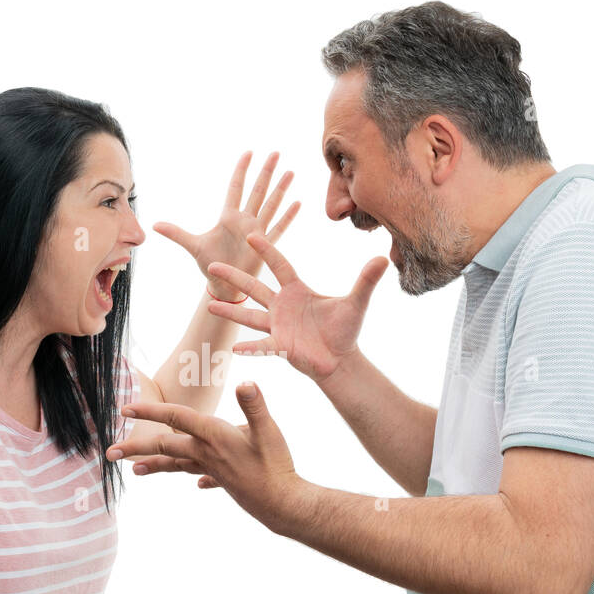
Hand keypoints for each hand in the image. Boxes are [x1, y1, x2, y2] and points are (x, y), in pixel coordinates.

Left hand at [105, 382, 307, 529]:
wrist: (283, 505)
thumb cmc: (276, 466)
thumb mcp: (268, 431)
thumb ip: (254, 406)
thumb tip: (246, 383)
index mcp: (213, 435)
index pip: (175, 417)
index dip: (149, 411)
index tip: (123, 410)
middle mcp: (206, 453)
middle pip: (165, 446)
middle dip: (136, 448)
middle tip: (109, 454)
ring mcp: (213, 469)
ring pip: (178, 464)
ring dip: (156, 464)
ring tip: (135, 470)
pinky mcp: (226, 481)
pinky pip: (205, 477)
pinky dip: (198, 477)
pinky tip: (199, 483)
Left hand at [152, 151, 300, 301]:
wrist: (222, 285)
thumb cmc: (210, 264)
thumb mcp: (192, 246)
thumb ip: (176, 233)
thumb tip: (154, 224)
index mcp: (228, 217)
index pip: (236, 187)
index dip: (241, 170)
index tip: (249, 152)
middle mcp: (245, 221)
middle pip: (257, 190)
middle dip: (266, 172)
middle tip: (275, 152)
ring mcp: (257, 231)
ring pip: (271, 205)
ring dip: (280, 189)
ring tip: (290, 172)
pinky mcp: (265, 245)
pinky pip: (279, 228)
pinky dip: (288, 216)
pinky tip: (297, 203)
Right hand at [204, 233, 387, 383]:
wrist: (341, 360)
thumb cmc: (346, 329)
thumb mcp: (357, 303)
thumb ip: (366, 281)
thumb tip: (384, 258)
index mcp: (297, 290)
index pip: (279, 264)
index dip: (267, 250)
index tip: (251, 233)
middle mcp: (282, 305)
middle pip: (254, 287)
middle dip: (234, 276)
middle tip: (211, 264)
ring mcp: (277, 325)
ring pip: (249, 315)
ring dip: (230, 311)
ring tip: (209, 304)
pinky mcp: (279, 345)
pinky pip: (262, 345)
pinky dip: (249, 348)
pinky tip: (233, 349)